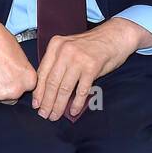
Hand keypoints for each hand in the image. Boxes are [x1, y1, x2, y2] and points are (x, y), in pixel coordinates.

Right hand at [0, 9, 37, 103]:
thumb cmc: (2, 43)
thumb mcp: (21, 58)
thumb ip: (22, 73)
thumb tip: (19, 78)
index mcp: (30, 80)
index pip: (27, 88)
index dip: (18, 80)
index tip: (12, 73)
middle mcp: (18, 90)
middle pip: (14, 95)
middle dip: (8, 87)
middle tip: (0, 71)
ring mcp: (2, 94)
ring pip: (1, 96)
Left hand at [32, 18, 151, 119]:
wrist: (115, 36)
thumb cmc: (91, 45)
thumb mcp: (69, 47)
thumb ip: (57, 63)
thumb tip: (46, 89)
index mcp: (55, 45)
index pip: (42, 72)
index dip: (38, 91)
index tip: (36, 104)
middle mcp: (64, 51)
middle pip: (52, 82)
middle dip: (47, 102)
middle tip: (44, 115)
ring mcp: (78, 59)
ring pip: (65, 88)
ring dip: (59, 105)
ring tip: (55, 116)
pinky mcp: (92, 67)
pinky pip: (81, 90)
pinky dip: (77, 103)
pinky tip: (73, 111)